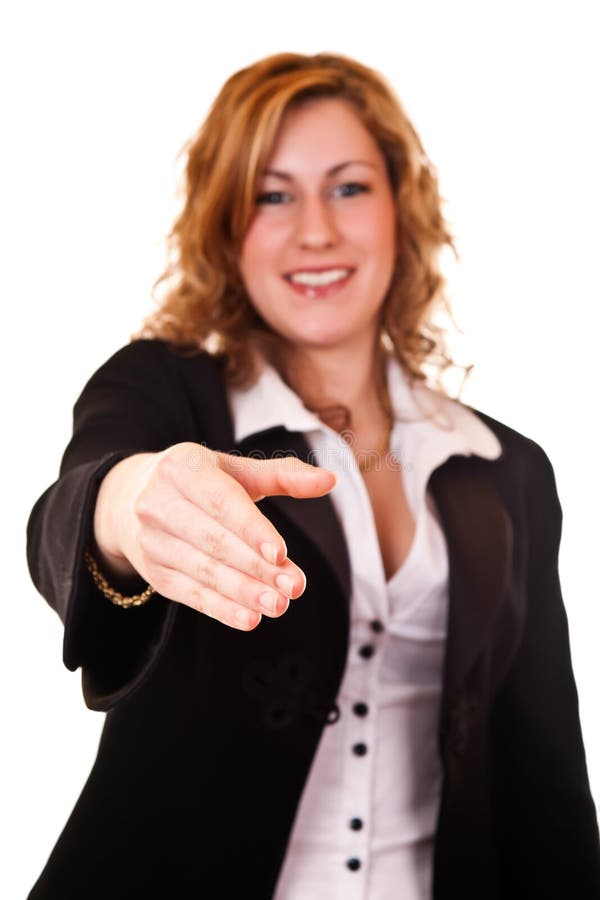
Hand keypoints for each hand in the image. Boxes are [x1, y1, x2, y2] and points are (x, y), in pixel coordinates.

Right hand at [93, 442, 336, 630]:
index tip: (281, 553)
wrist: (127, 499)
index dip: (251, 529)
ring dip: (243, 592)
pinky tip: (249, 618)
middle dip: (256, 568)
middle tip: (294, 587)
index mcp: (181, 468)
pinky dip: (221, 609)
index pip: (220, 502)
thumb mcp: (232, 469)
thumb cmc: (197, 481)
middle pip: (214, 541)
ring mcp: (151, 541)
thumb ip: (282, 475)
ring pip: (203, 571)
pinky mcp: (154, 572)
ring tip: (279, 605)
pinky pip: (190, 594)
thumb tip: (329, 480)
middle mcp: (158, 503)